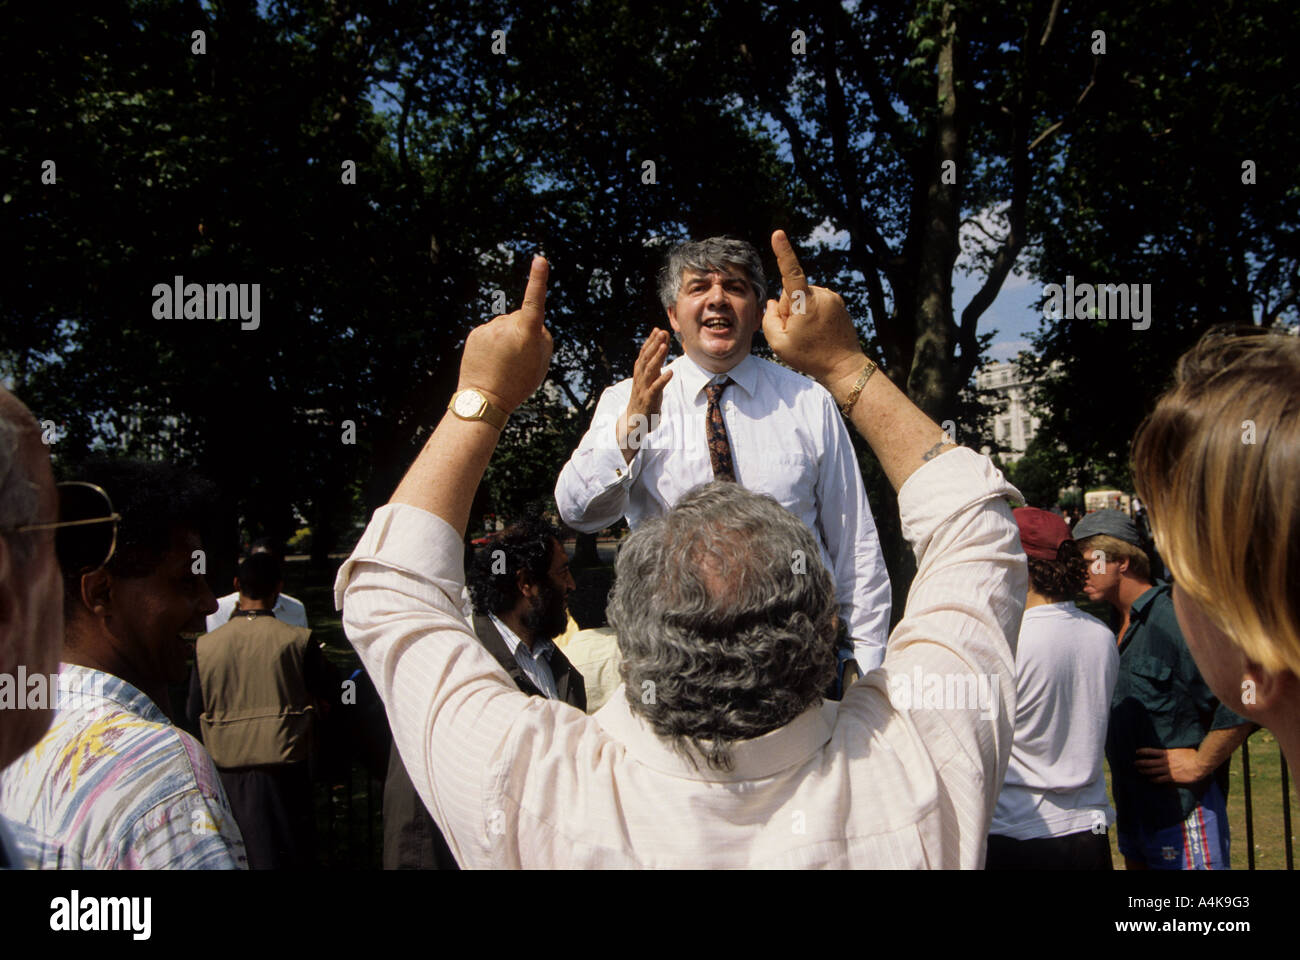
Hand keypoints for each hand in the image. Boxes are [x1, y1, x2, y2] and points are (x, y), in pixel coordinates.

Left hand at [457, 256, 552, 412]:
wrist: (484, 399)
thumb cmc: (518, 383)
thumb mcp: (542, 363)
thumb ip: (542, 337)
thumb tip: (533, 322)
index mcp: (526, 333)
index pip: (535, 301)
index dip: (538, 280)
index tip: (539, 260)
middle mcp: (506, 326)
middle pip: (521, 318)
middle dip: (523, 331)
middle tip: (519, 358)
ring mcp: (488, 328)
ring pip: (504, 326)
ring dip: (507, 338)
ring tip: (503, 362)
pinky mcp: (475, 333)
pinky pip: (490, 332)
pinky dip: (492, 342)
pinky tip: (491, 359)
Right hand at [616, 328, 673, 461]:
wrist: (633, 423)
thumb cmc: (644, 401)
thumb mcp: (650, 382)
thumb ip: (654, 368)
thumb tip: (659, 353)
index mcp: (640, 374)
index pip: (644, 354)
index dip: (651, 342)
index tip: (658, 329)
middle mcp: (640, 379)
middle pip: (646, 359)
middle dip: (654, 344)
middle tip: (661, 332)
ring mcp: (643, 389)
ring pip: (649, 370)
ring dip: (657, 357)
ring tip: (664, 346)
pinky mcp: (648, 400)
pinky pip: (655, 388)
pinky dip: (662, 380)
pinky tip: (670, 372)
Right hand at [761, 230, 866, 404]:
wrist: (844, 367)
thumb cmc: (810, 356)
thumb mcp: (779, 343)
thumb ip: (769, 319)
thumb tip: (774, 302)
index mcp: (807, 302)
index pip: (791, 272)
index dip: (783, 252)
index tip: (778, 233)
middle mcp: (822, 294)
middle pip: (792, 293)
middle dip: (789, 309)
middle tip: (798, 333)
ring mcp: (832, 297)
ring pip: (803, 297)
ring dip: (800, 312)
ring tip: (810, 334)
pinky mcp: (838, 302)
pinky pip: (815, 301)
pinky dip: (811, 313)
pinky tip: (818, 330)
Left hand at [1135, 747, 1206, 784]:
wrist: (1199, 765)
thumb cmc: (1193, 755)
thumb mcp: (1182, 749)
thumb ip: (1175, 750)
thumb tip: (1174, 749)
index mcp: (1166, 753)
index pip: (1151, 751)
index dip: (1142, 752)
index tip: (1137, 752)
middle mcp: (1165, 762)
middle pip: (1148, 762)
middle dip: (1140, 763)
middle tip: (1134, 764)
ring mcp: (1167, 770)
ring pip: (1152, 771)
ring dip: (1144, 771)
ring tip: (1139, 771)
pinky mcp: (1172, 777)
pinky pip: (1160, 779)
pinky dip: (1154, 779)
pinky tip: (1150, 780)